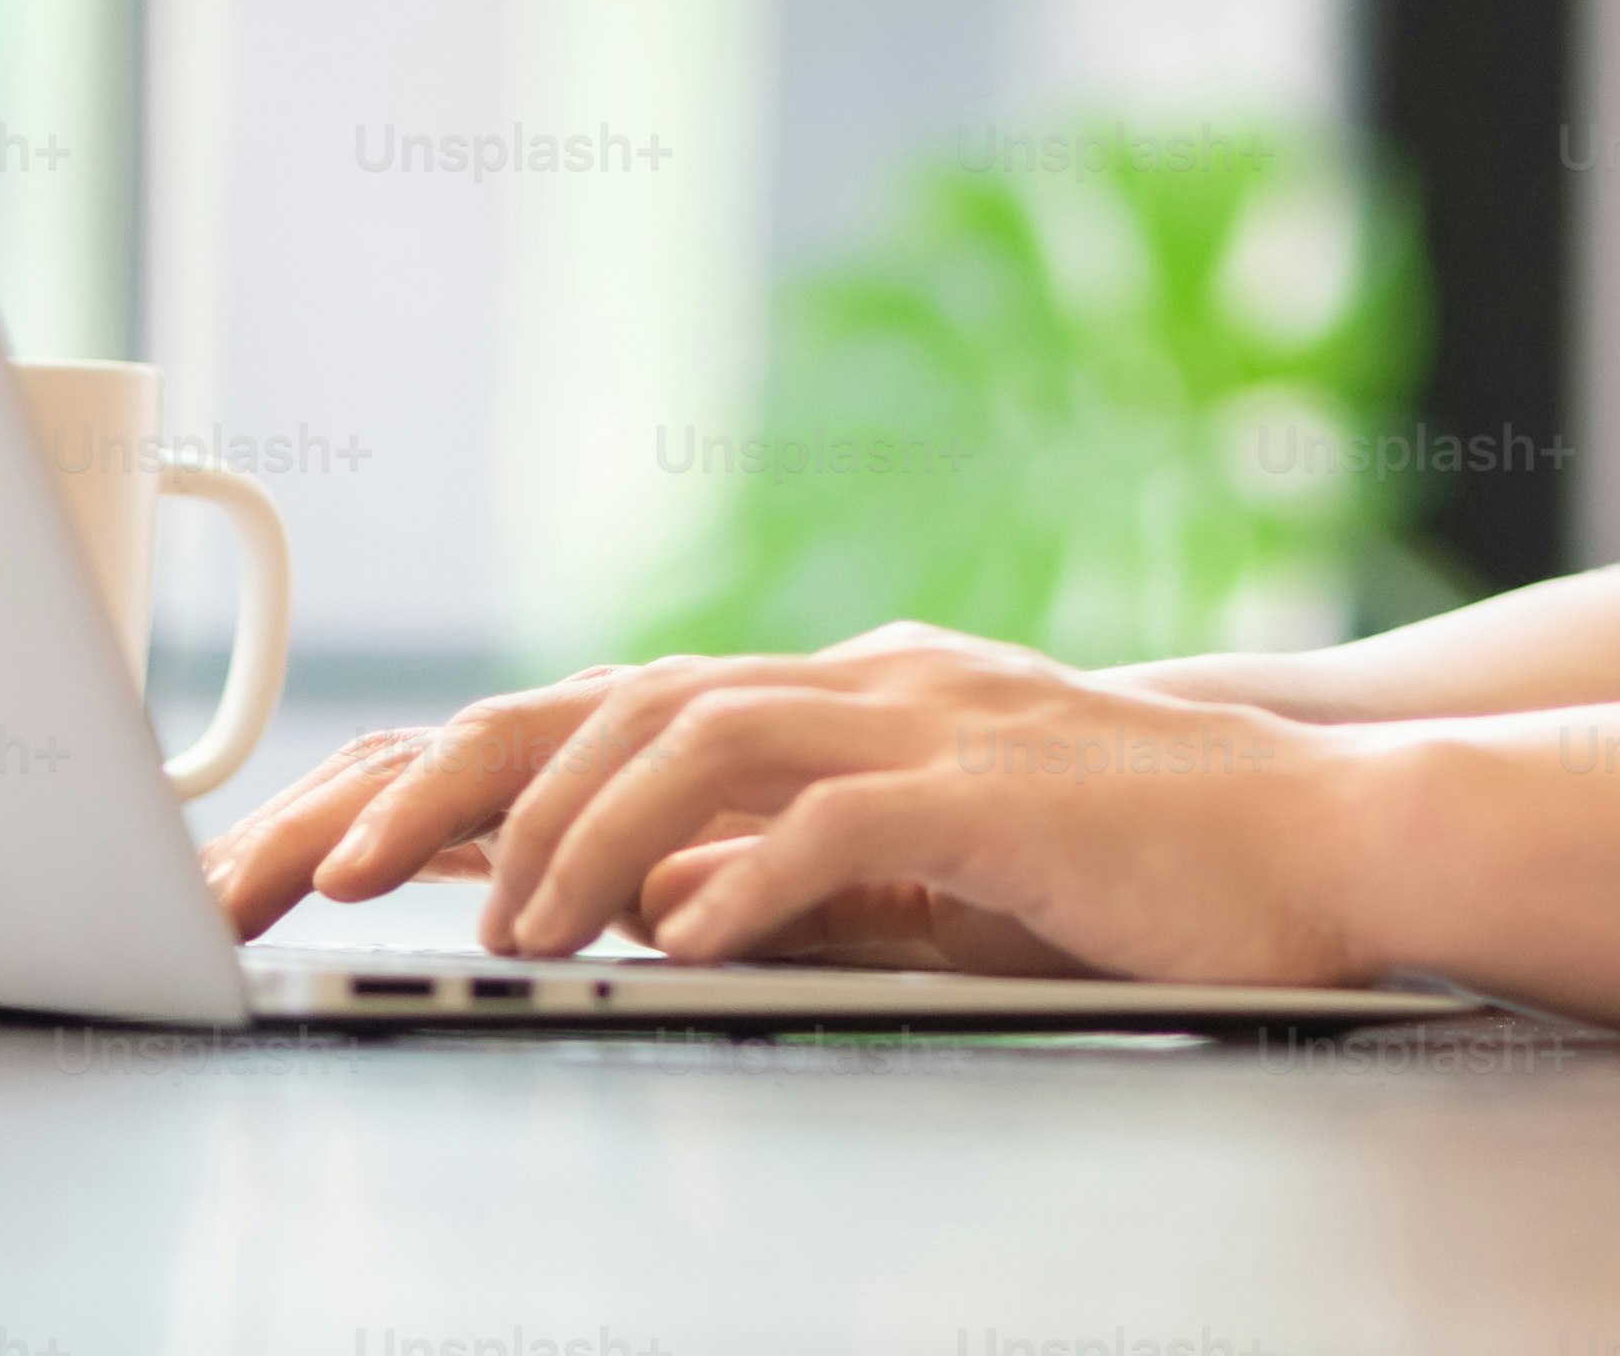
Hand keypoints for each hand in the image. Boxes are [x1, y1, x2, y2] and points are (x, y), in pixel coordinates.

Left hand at [204, 624, 1404, 978]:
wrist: (1325, 836)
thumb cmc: (1123, 871)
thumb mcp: (916, 869)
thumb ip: (780, 865)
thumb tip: (626, 905)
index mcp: (826, 695)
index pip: (587, 713)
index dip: (429, 774)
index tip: (294, 849)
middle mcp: (858, 681)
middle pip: (603, 702)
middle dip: (435, 787)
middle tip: (306, 877)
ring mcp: (931, 720)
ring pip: (699, 739)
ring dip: (572, 835)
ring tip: (494, 930)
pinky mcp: (1002, 789)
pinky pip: (842, 819)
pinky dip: (747, 873)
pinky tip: (677, 937)